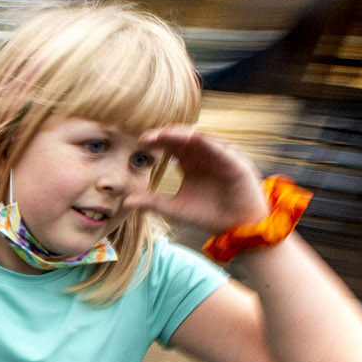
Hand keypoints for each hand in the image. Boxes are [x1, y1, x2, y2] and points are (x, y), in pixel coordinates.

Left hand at [125, 126, 268, 235]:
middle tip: (148, 136)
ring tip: (166, 133)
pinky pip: (220, 147)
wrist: (236, 228)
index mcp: (191, 163)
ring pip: (200, 138)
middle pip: (183, 138)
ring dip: (183, 134)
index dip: (158, 141)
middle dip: (166, 134)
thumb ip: (152, 202)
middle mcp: (205, 156)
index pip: (172, 146)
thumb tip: (125, 201)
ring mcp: (220, 156)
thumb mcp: (175, 208)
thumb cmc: (208, 216)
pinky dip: (206, 141)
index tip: (140, 142)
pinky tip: (192, 138)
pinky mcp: (235, 161)